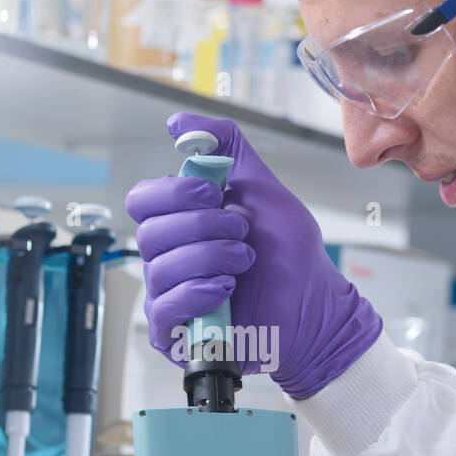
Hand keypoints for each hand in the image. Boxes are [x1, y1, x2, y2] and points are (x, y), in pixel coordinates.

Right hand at [124, 111, 381, 398]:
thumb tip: (178, 122)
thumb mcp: (261, 186)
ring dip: (209, 258)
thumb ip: (225, 146)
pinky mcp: (176, 333)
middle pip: (149, 234)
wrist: (313, 302)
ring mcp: (169, 296)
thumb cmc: (288, 252)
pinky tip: (226, 290)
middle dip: (201, 227)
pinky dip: (196, 293)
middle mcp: (168, 257)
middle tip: (241, 233)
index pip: (142, 200)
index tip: (214, 195)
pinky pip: (163, 310)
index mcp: (180, 222)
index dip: (173, 194)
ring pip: (158, 270)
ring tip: (244, 262)